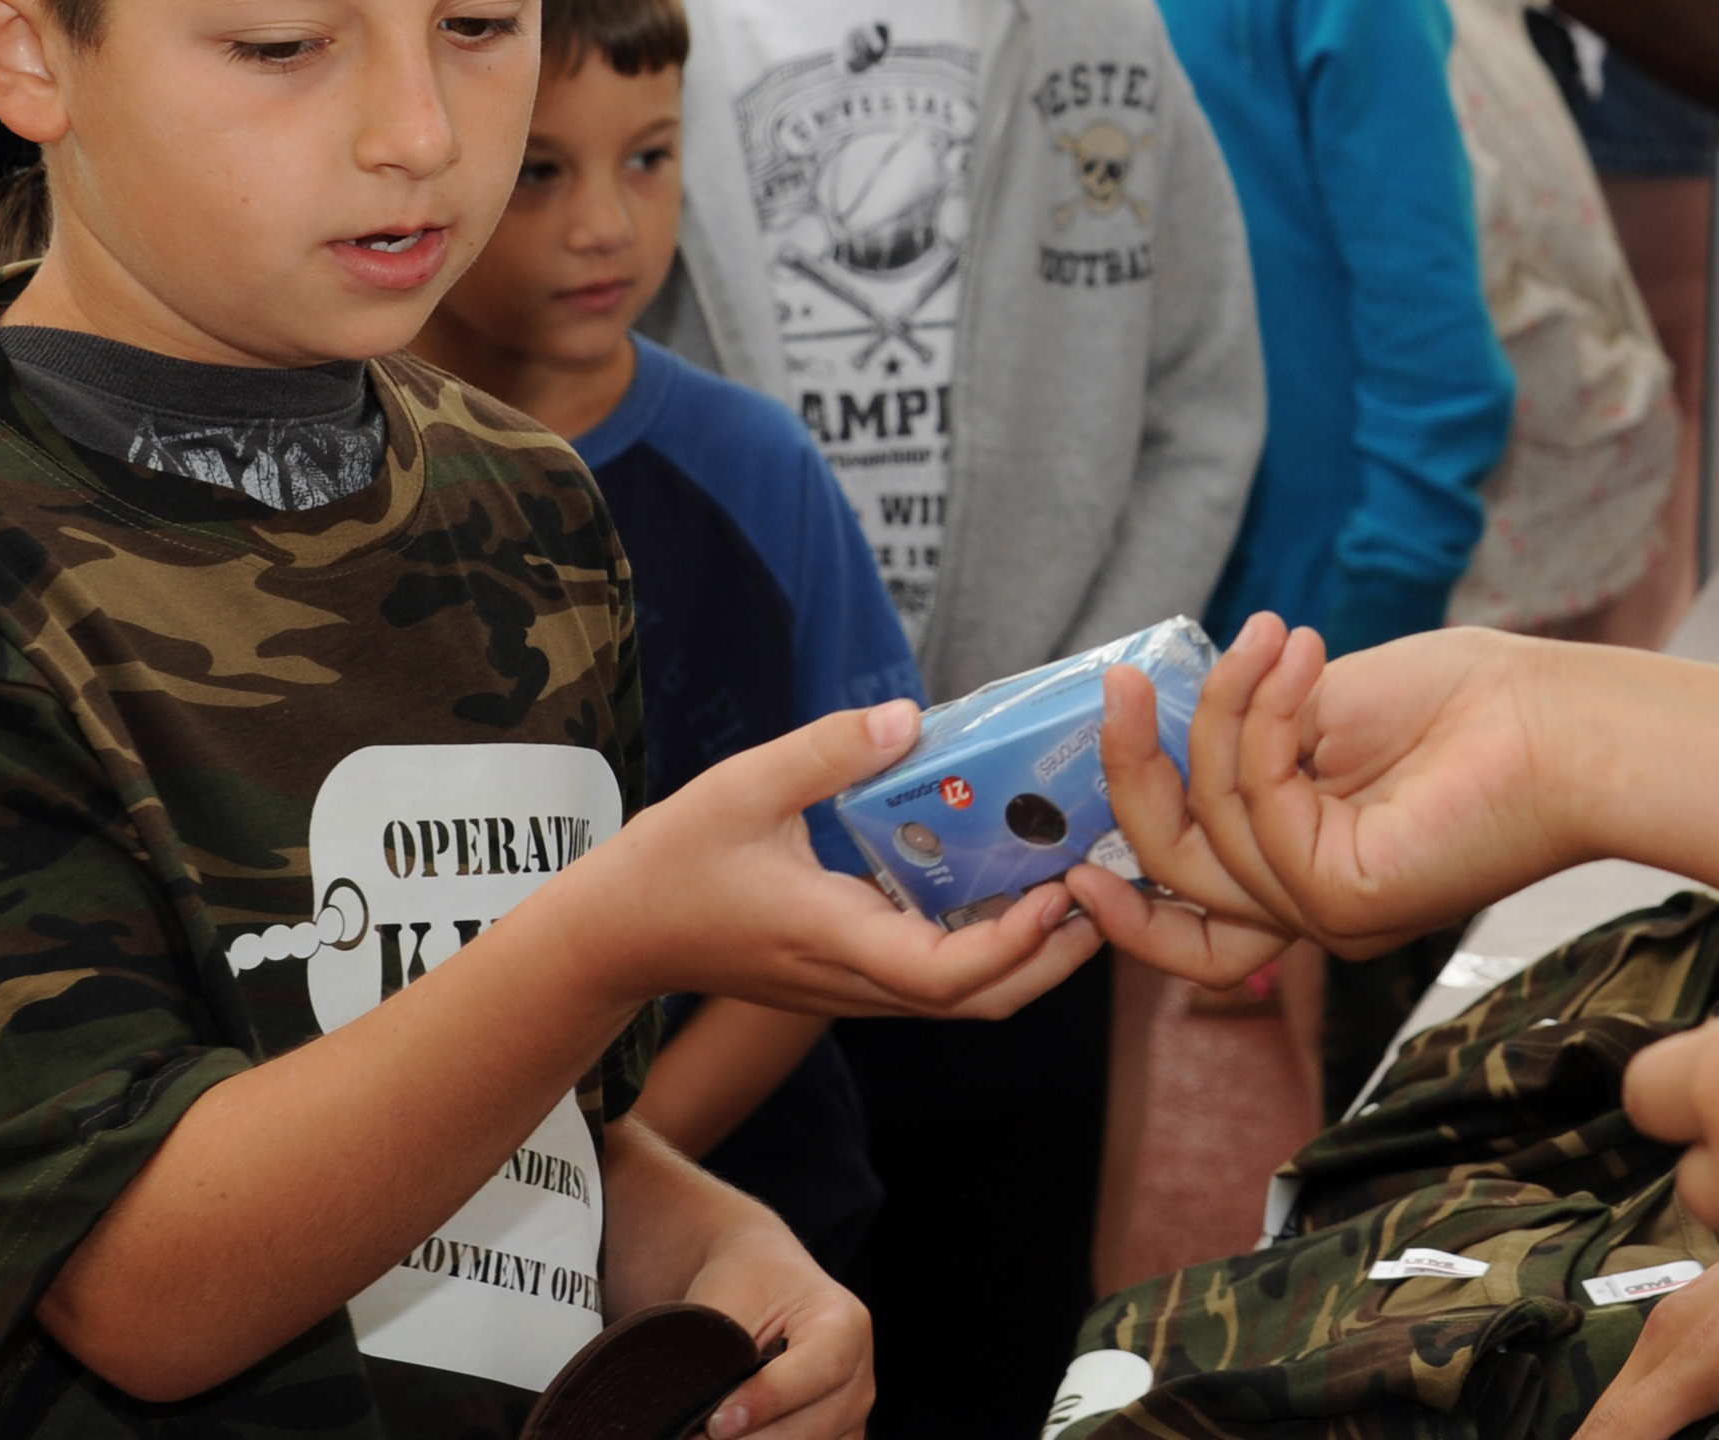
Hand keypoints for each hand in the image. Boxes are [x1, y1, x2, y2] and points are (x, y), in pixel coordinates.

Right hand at [579, 704, 1101, 1019]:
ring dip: (1030, 956)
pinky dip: (989, 949)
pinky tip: (1010, 889)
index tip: (1059, 888)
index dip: (1015, 945)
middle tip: (1104, 885)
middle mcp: (855, 980)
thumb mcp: (741, 787)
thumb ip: (827, 751)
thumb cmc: (669, 864)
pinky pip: (936, 981)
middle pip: (980, 1002)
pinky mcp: (850, 977)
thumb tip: (911, 716)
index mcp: (834, 939)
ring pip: (963, 1000)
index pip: (944, 976)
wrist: (613, 938)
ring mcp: (854, 988)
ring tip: (1078, 883)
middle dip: (1055, 956)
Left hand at [682, 1213, 874, 1439]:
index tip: (716, 1423)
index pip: (814, 1373)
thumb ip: (721, 1356)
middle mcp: (858, 1374)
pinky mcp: (839, 1436)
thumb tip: (698, 1411)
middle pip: (812, 1427)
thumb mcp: (728, 1303)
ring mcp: (853, 1412)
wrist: (767, 1280)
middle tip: (692, 1437)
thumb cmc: (748, 1284)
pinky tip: (733, 1436)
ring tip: (703, 1435)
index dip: (766, 1401)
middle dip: (748, 1439)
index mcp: (844, 1324)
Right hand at [1063, 615, 1571, 965]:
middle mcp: (1311, 906)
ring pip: (1207, 831)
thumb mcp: (1318, 709)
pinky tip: (1298, 659)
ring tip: (1269, 635)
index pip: (1189, 908)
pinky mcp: (1348, 900)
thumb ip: (1241, 736)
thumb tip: (1159, 727)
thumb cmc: (1466, 705)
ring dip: (1224, 714)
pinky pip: (1259, 810)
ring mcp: (1328, 912)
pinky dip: (1265, 723)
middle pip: (1172, 874)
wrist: (1561, 719)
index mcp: (1306, 867)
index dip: (1121, 883)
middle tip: (1117, 685)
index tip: (1063, 837)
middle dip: (1131, 776)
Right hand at [1576, 1240, 1718, 1439]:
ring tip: (1679, 1435)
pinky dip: (1644, 1411)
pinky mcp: (1684, 1308)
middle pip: (1603, 1417)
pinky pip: (1640, 1372)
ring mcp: (1671, 1313)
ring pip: (1619, 1393)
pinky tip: (1679, 1428)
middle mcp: (1669, 1330)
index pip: (1617, 1430)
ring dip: (1626, 1430)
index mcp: (1699, 1354)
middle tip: (1681, 1439)